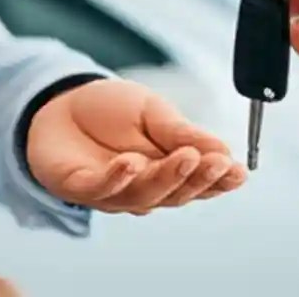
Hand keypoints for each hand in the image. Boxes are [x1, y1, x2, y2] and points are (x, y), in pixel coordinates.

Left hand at [26, 79, 245, 214]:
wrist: (60, 104)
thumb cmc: (110, 112)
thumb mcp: (152, 112)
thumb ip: (182, 133)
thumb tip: (224, 151)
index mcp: (167, 170)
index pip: (199, 181)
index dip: (219, 180)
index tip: (238, 171)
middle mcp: (144, 188)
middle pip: (175, 193)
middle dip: (198, 179)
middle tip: (215, 162)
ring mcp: (112, 192)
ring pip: (143, 195)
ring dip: (165, 178)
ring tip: (184, 156)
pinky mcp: (78, 187)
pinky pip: (99, 188)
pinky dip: (116, 178)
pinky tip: (131, 162)